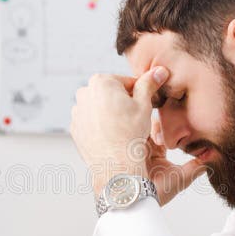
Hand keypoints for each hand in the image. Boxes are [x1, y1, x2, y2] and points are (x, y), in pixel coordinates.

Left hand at [70, 66, 204, 202]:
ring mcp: (77, 112)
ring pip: (101, 108)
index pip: (126, 82)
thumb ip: (149, 84)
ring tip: (124, 130)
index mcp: (100, 81)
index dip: (139, 94)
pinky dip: (101, 127)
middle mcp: (84, 93)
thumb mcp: (144, 104)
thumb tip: (159, 71)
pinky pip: (92, 123)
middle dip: (123, 103)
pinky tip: (112, 137)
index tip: (145, 105)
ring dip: (112, 114)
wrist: (115, 165)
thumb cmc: (130, 134)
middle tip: (135, 119)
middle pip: (111, 94)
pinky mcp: (75, 129)